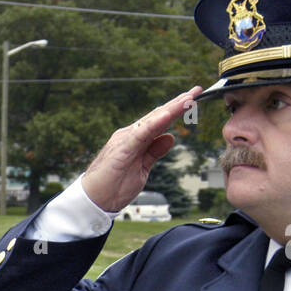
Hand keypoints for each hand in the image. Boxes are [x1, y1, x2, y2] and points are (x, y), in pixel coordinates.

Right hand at [82, 86, 202, 212]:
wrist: (93, 200)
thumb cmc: (114, 186)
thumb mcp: (142, 169)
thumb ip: (154, 152)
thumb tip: (170, 137)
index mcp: (136, 139)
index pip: (159, 121)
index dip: (177, 110)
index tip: (194, 100)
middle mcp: (130, 135)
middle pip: (158, 115)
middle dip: (178, 103)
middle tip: (197, 90)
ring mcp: (125, 140)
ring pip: (152, 120)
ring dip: (171, 109)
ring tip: (188, 98)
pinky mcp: (122, 149)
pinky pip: (141, 134)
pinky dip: (154, 123)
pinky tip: (167, 115)